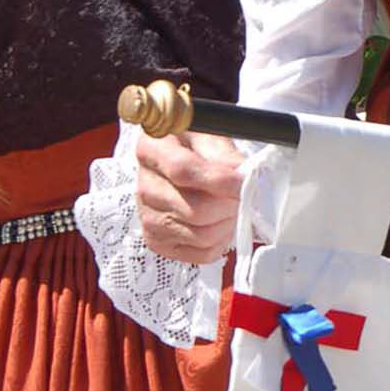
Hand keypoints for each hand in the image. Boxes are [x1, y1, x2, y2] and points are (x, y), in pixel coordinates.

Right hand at [136, 131, 243, 263]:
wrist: (178, 167)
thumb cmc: (195, 149)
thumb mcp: (210, 137)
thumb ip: (226, 155)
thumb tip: (244, 176)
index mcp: (152, 150)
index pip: (182, 170)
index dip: (219, 180)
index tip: (244, 182)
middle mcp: (145, 186)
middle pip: (196, 209)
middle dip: (230, 205)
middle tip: (243, 196)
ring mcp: (149, 218)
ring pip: (202, 235)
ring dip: (228, 224)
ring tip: (232, 208)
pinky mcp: (159, 242)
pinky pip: (202, 252)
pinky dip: (221, 241)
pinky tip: (222, 223)